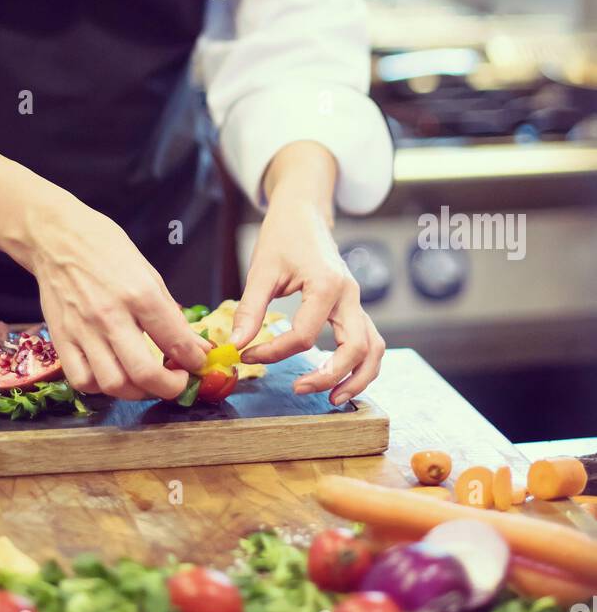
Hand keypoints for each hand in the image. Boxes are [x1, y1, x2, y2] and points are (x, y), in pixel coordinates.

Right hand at [21, 192, 209, 400]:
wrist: (56, 238)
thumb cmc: (106, 249)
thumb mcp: (148, 273)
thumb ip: (171, 314)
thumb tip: (196, 346)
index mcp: (138, 293)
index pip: (174, 341)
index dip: (194, 360)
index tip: (197, 364)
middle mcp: (110, 316)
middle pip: (144, 373)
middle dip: (170, 388)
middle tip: (178, 382)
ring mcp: (83, 330)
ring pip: (113, 384)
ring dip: (137, 392)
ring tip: (147, 382)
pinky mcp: (61, 339)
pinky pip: (82, 381)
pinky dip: (101, 388)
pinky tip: (113, 375)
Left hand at [230, 192, 385, 405]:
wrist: (303, 212)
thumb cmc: (283, 236)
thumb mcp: (262, 269)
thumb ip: (251, 309)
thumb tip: (237, 344)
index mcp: (327, 285)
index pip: (304, 335)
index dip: (274, 351)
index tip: (248, 354)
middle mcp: (350, 295)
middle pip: (356, 348)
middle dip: (330, 376)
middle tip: (299, 388)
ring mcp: (356, 301)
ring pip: (373, 348)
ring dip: (358, 378)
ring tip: (333, 398)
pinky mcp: (353, 306)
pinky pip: (368, 341)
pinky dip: (360, 364)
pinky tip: (339, 380)